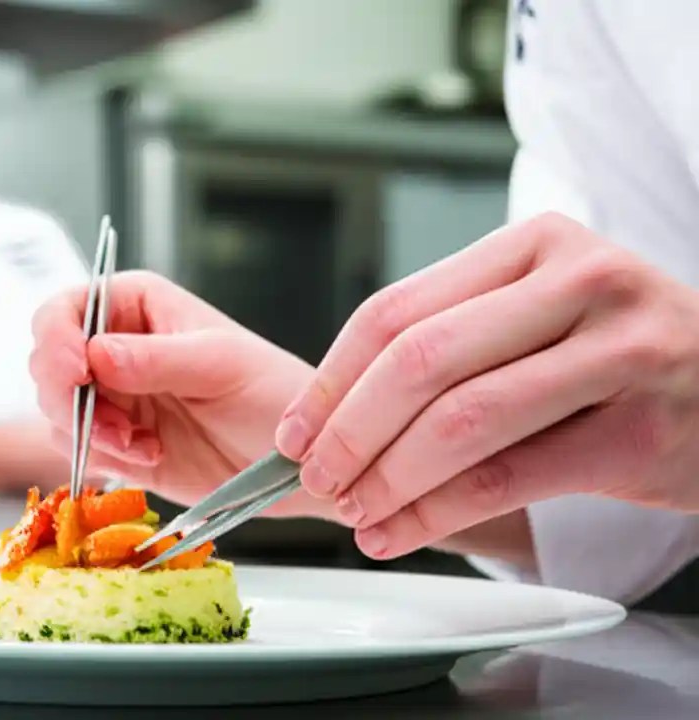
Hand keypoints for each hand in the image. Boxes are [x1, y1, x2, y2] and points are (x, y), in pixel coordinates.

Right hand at [29, 271, 319, 509]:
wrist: (295, 458)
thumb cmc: (271, 392)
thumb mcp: (219, 366)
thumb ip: (156, 359)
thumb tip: (96, 354)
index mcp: (134, 305)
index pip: (65, 308)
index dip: (57, 337)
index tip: (75, 371)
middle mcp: (113, 346)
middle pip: (46, 361)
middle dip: (67, 397)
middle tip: (113, 426)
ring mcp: (110, 395)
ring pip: (55, 409)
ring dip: (89, 432)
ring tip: (143, 445)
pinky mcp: (115, 441)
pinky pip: (77, 447)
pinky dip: (102, 456)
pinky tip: (149, 455)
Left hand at [277, 212, 698, 560]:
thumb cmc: (617, 355)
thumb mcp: (542, 314)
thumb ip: (454, 340)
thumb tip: (328, 416)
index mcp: (533, 245)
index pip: (396, 310)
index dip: (330, 379)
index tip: (293, 432)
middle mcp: (578, 281)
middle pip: (418, 360)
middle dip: (347, 432)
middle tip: (313, 478)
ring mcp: (620, 351)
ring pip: (460, 422)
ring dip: (386, 479)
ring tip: (352, 513)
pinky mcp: (642, 429)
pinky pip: (508, 477)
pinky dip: (436, 514)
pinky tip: (400, 533)